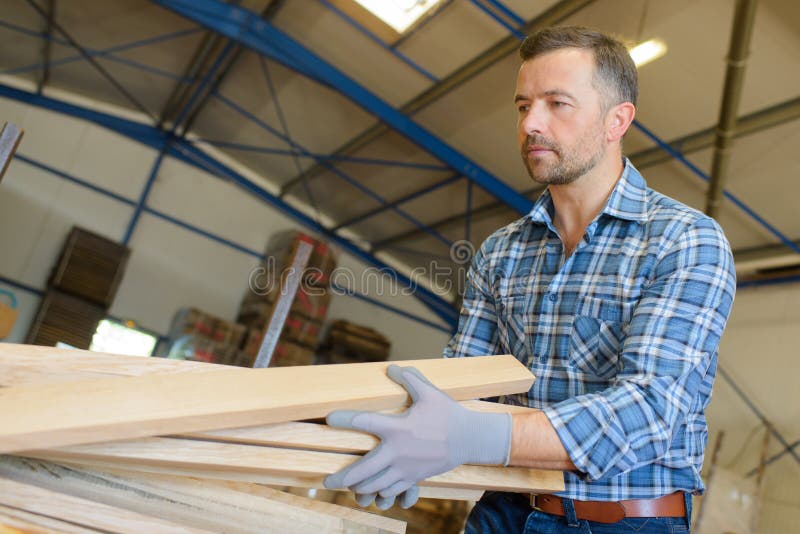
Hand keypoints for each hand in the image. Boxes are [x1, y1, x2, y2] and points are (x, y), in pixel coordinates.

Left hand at [323, 364, 511, 508]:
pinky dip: (379, 493)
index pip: (365, 422)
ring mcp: (406, 468)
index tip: (328, 418)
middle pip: (364, 469)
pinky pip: (392, 491)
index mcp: (399, 428)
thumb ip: (410, 379)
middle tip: (326, 482)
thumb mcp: (430, 392)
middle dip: (343, 478)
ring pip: (376, 485)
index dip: (344, 420)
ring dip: (359, 488)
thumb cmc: (448, 414)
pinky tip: (371, 492)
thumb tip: (392, 367)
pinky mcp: (414, 478)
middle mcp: (398, 451)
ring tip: (348, 488)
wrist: (470, 439)